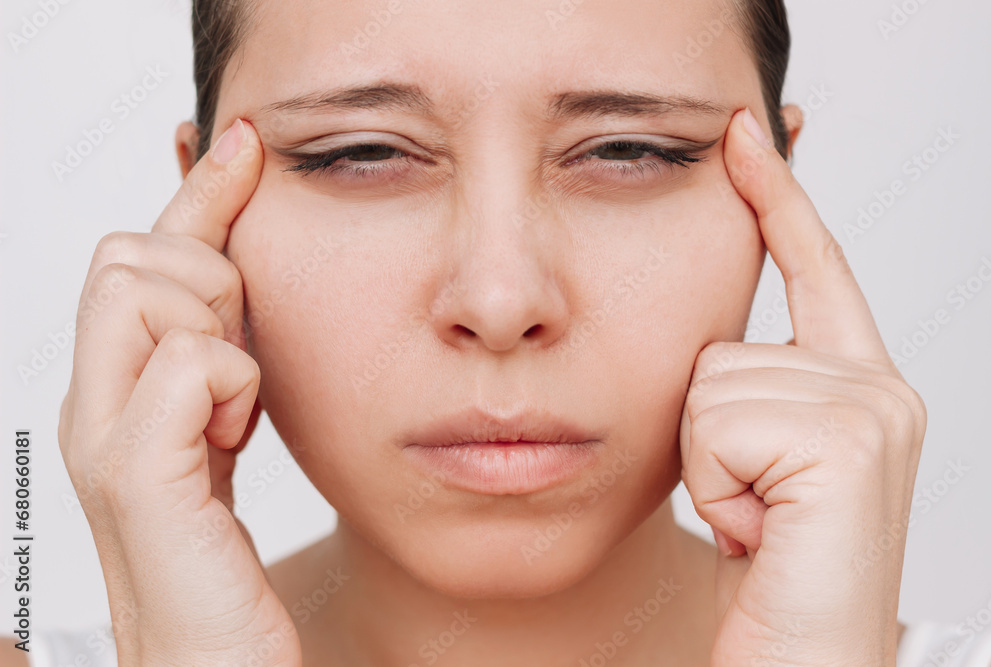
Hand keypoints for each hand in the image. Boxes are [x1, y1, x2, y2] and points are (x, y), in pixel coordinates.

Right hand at [58, 118, 301, 665]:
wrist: (217, 664)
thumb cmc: (226, 560)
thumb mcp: (228, 432)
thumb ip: (223, 357)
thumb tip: (233, 277)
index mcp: (121, 390)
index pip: (147, 256)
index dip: (198, 190)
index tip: (244, 144)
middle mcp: (95, 405)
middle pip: (129, 254)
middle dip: (205, 282)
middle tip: (238, 364)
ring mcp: (106, 439)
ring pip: (146, 289)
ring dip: (219, 334)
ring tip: (234, 413)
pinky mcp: (139, 480)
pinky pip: (187, 363)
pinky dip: (229, 383)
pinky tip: (233, 438)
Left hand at [680, 109, 925, 665]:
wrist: (797, 663)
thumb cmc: (772, 574)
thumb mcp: (749, 464)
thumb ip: (746, 388)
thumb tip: (712, 339)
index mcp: (859, 384)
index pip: (812, 264)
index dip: (776, 196)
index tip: (744, 133)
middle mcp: (880, 387)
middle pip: (721, 343)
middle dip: (707, 435)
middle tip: (752, 505)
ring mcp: (872, 412)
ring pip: (709, 383)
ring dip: (709, 466)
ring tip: (759, 521)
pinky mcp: (848, 445)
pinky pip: (717, 422)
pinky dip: (715, 485)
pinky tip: (762, 531)